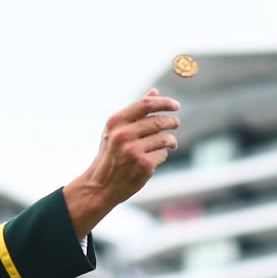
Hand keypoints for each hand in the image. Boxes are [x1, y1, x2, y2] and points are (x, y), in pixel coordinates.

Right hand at [63, 89, 179, 236]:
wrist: (101, 185)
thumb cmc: (111, 154)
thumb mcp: (116, 130)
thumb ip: (136, 111)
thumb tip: (155, 92)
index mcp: (116, 122)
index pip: (146, 104)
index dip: (164, 103)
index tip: (175, 105)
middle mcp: (124, 135)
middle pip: (158, 121)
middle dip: (172, 121)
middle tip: (175, 123)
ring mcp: (134, 151)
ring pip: (164, 138)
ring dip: (170, 140)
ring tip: (170, 142)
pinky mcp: (144, 165)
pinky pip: (163, 154)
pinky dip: (162, 155)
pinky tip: (155, 158)